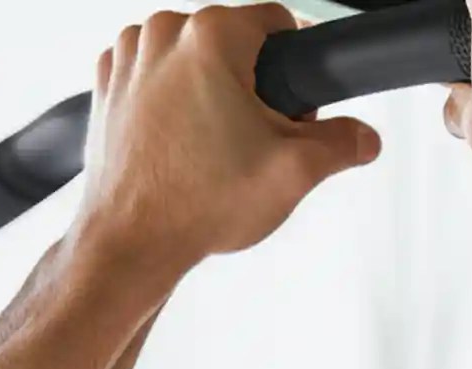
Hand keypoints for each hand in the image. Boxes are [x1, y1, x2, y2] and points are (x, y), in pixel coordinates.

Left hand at [74, 4, 380, 269]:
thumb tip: (363, 137)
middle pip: (236, 42)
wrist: (132, 242)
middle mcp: (162, 35)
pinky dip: (175, 103)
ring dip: (213, 92)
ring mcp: (128, 58)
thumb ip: (343, 143)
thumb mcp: (297, 172)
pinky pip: (157, 77)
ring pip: (195, 59)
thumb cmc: (196, 204)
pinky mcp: (108, 85)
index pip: (279, 21)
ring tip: (218, 147)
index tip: (295, 106)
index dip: (297, 68)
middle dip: (256, 85)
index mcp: (210, 37)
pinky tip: (186, 144)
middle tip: (259, 140)